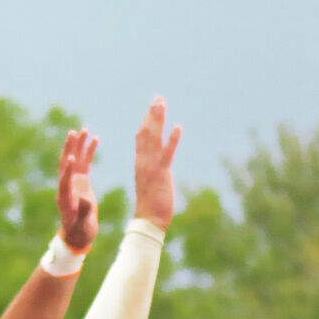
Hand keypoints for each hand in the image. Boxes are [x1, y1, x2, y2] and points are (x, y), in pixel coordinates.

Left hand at [56, 127, 99, 253]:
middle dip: (70, 149)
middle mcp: (67, 186)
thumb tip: (85, 199)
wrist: (79, 233)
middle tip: (73, 133)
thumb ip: (84, 212)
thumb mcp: (82, 225)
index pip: (64, 180)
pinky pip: (85, 163)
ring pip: (76, 160)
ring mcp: (74, 182)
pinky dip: (89, 152)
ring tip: (84, 130)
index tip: (73, 158)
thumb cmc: (80, 231)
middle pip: (66, 164)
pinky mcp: (81, 181)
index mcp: (64, 197)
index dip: (68, 170)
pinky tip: (95, 139)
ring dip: (79, 145)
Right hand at [132, 97, 180, 230]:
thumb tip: (157, 165)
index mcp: (140, 163)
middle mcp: (143, 161)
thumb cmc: (151, 205)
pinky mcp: (161, 174)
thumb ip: (152, 171)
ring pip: (153, 138)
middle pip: (146, 132)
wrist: (149, 220)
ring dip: (158, 119)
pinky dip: (172, 140)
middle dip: (152, 114)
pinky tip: (178, 127)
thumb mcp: (150, 183)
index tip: (152, 108)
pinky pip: (167, 154)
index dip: (147, 121)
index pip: (141, 137)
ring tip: (161, 103)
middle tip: (158, 98)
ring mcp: (152, 166)